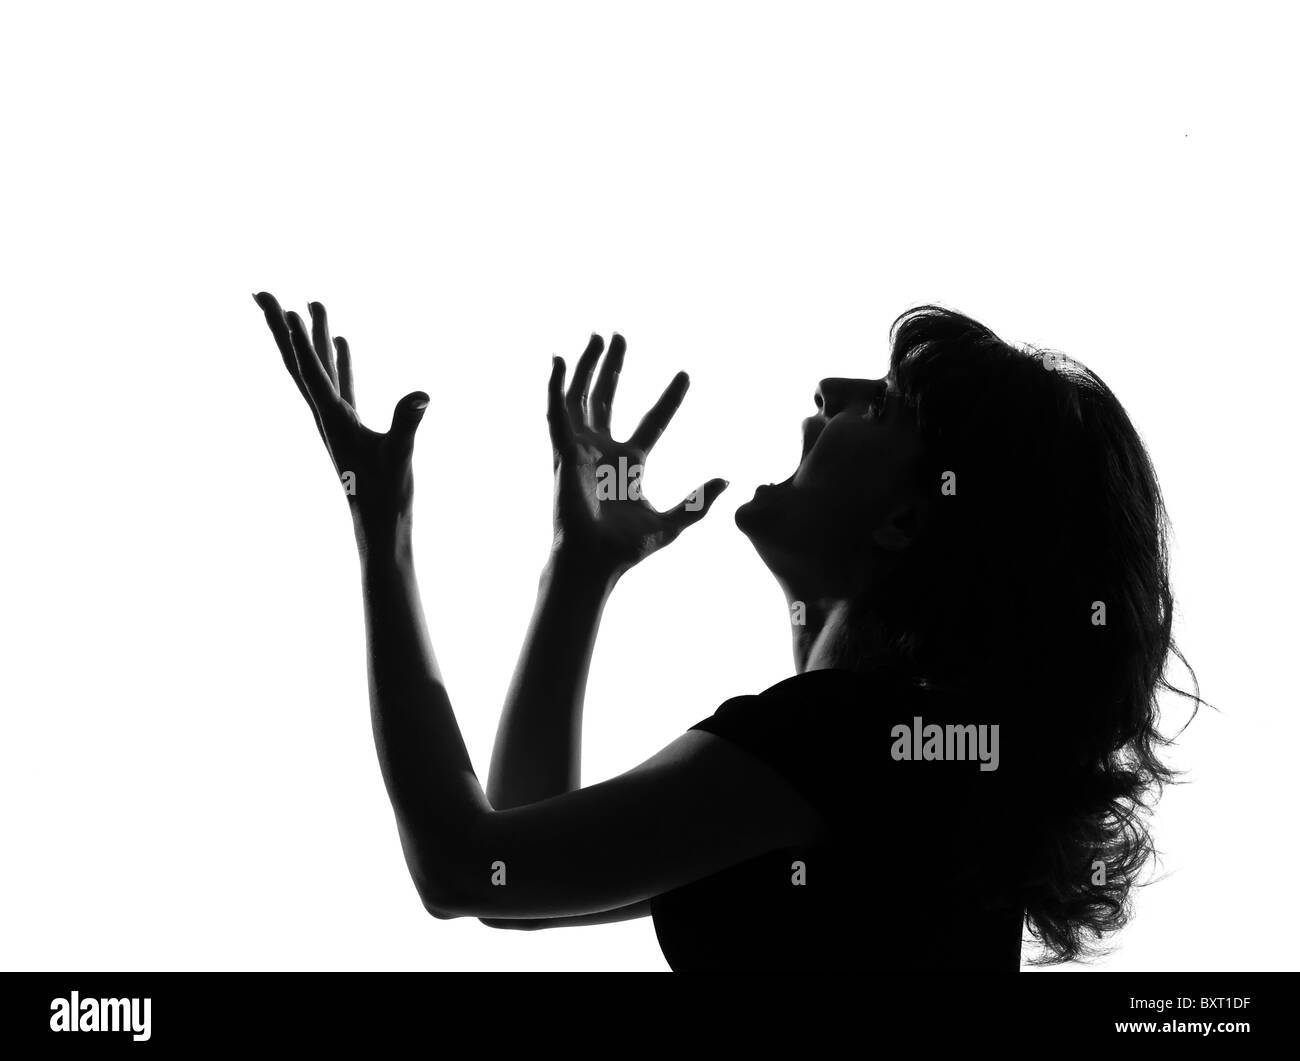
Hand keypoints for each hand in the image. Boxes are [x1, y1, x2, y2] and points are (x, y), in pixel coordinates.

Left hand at [253, 291, 429, 548]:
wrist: (380, 526)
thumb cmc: (386, 496)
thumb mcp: (400, 456)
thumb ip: (407, 423)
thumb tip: (422, 394)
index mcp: (332, 418)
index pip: (309, 370)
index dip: (293, 337)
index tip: (276, 304)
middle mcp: (327, 415)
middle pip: (299, 363)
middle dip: (281, 328)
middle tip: (262, 292)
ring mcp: (338, 420)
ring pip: (320, 369)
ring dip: (312, 337)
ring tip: (311, 303)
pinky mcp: (353, 426)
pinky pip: (340, 383)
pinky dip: (339, 360)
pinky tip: (342, 342)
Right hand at [547, 333, 727, 577]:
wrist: (595, 561)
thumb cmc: (626, 549)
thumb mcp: (673, 522)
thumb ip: (698, 501)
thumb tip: (727, 479)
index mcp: (630, 463)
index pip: (653, 421)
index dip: (669, 398)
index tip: (686, 374)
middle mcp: (603, 450)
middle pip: (607, 398)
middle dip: (614, 367)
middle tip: (619, 336)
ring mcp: (581, 449)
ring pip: (582, 397)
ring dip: (589, 366)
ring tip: (598, 336)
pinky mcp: (563, 452)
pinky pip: (557, 412)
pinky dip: (557, 385)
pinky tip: (561, 360)